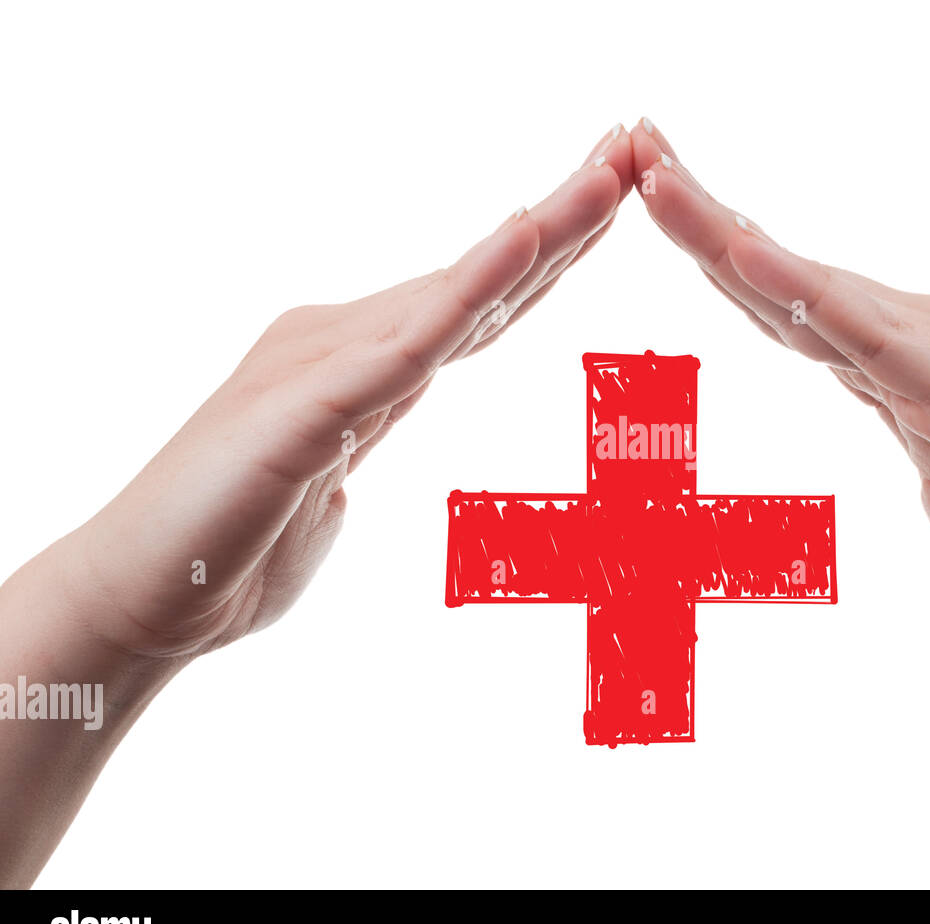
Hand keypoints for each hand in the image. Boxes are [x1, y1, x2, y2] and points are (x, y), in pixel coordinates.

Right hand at [62, 124, 635, 659]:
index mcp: (360, 370)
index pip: (477, 306)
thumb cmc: (227, 557)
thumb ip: (345, 467)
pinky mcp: (308, 408)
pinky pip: (406, 342)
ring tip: (611, 175)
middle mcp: (347, 347)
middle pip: (480, 280)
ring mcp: (326, 367)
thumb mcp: (318, 502)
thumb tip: (349, 478)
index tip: (611, 205)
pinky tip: (524, 239)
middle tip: (632, 150)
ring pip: (456, 292)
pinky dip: (469, 289)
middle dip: (564, 219)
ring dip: (541, 233)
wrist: (135, 605)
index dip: (548, 256)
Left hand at [629, 119, 929, 654]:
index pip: (784, 301)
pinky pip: (873, 343)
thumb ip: (910, 438)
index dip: (714, 249)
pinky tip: (747, 256)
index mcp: (895, 362)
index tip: (649, 196)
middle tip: (634, 145)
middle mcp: (912, 340)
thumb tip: (894, 422)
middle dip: (701, 214)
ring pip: (814, 289)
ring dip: (730, 234)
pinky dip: (807, 297)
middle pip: (784, 276)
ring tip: (659, 177)